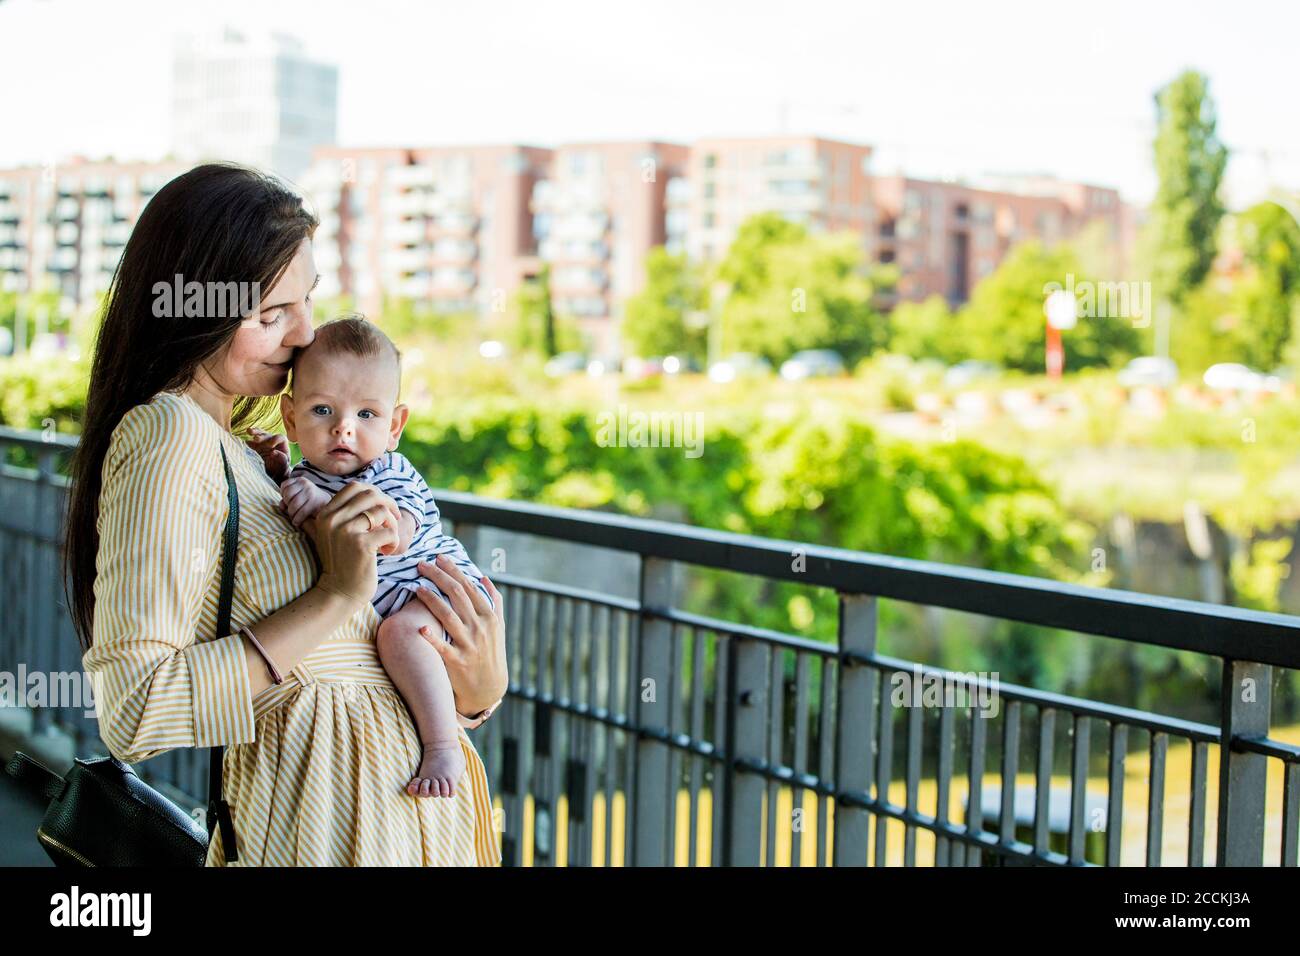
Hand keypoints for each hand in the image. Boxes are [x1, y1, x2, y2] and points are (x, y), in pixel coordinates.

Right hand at [247, 427, 291, 482]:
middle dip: (261, 436)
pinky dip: (246, 442)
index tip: (270, 446)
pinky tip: (242, 443)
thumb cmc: (282, 467)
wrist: (274, 472)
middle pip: (267, 435)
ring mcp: (262, 442)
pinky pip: (249, 442)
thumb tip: (274, 452)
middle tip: (256, 439)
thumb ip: (282, 458)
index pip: (279, 437)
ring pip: (258, 434)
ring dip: (254, 432)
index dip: (275, 440)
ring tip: (249, 431)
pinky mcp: (254, 446)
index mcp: (282, 443)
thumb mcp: (284, 464)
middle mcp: (272, 440)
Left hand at [279, 476, 331, 527]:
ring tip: (294, 517)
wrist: (328, 504)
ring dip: (291, 513)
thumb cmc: (310, 501)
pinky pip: (301, 512)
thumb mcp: (298, 495)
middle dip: (287, 505)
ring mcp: (311, 492)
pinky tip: (297, 522)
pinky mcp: (315, 502)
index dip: (283, 495)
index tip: (288, 502)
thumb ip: (287, 499)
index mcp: (300, 480)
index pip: (284, 485)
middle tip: (291, 511)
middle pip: (288, 495)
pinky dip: (297, 519)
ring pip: (293, 504)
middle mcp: (305, 484)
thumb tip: (281, 506)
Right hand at [303, 483, 400, 608]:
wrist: (338, 593)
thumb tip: (368, 491)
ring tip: (388, 539)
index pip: (355, 487)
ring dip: (393, 524)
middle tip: (394, 519)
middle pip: (371, 494)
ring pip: (382, 511)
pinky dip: (394, 541)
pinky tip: (386, 552)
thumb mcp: (334, 534)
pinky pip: (390, 532)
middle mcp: (332, 519)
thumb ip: (344, 513)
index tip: (383, 508)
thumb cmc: (342, 563)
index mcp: (326, 514)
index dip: (375, 493)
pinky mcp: (361, 545)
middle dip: (389, 504)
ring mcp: (345, 531)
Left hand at [410, 555, 506, 716]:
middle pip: (457, 595)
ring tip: (417, 587)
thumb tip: (482, 577)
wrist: (489, 687)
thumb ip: (493, 600)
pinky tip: (420, 629)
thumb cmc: (491, 652)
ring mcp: (470, 644)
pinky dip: (433, 639)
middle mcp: (480, 627)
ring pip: (448, 616)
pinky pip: (444, 649)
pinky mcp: (458, 662)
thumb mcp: (498, 626)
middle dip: (438, 577)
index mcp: (489, 616)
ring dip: (431, 600)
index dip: (453, 570)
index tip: (438, 558)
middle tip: (422, 565)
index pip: (469, 586)